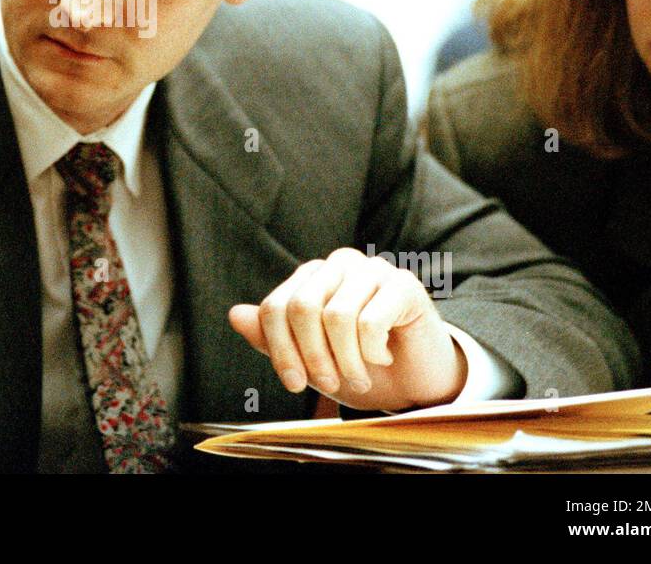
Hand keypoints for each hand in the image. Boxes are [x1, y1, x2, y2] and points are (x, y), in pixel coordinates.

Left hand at [229, 248, 466, 411]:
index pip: (276, 307)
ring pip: (336, 316)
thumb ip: (273, 338)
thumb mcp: (310, 360)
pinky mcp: (403, 284)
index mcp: (311, 277)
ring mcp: (372, 269)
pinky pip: (371, 320)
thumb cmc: (360, 367)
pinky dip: (372, 352)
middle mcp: (339, 264)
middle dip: (312, 356)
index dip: (280, 350)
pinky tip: (383, 357)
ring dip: (346, 361)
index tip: (295, 384)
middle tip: (331, 385)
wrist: (416, 381)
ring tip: (358, 378)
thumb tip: (234, 315)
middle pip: (301, 307)